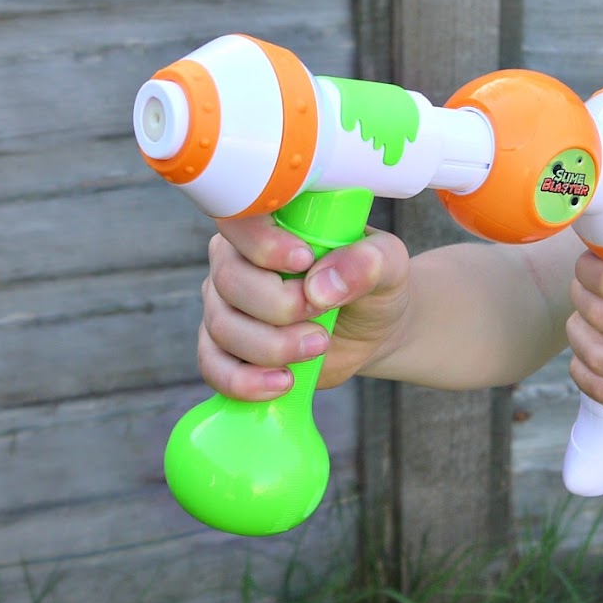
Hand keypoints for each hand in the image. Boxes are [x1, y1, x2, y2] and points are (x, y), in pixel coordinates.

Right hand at [198, 214, 410, 400]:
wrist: (373, 328)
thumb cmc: (374, 282)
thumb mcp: (389, 264)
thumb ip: (368, 261)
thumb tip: (321, 287)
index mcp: (270, 224)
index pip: (239, 219)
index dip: (262, 244)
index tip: (304, 262)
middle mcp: (237, 259)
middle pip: (229, 280)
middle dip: (280, 306)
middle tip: (322, 313)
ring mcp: (225, 304)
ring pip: (221, 326)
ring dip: (272, 345)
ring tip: (318, 344)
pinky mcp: (225, 347)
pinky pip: (213, 366)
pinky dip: (245, 380)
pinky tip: (283, 382)